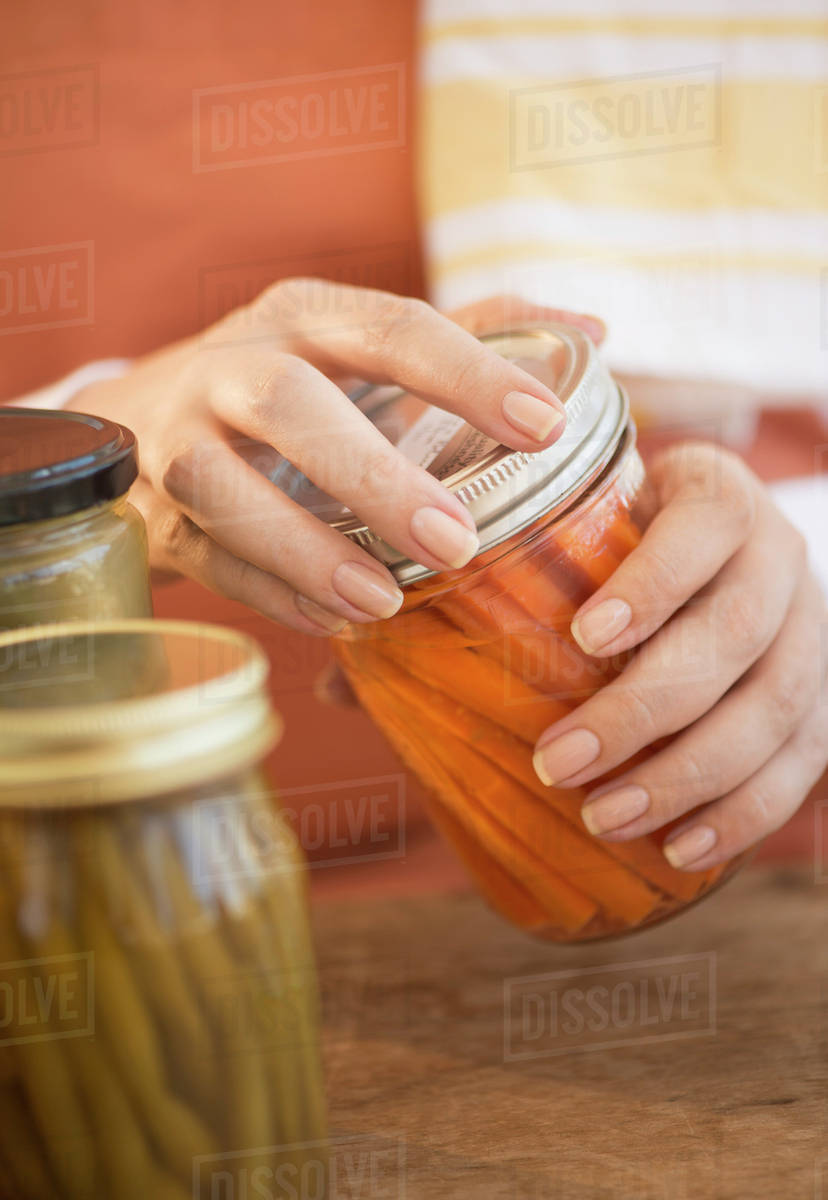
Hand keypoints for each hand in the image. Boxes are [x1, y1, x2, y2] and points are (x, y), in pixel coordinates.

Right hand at [73, 284, 600, 634]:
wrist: (142, 412)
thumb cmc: (288, 379)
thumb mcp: (362, 343)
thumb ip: (475, 335)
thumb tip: (594, 329)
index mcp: (304, 316)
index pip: (391, 328)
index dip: (468, 374)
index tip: (545, 428)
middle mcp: (234, 365)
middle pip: (291, 404)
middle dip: (373, 474)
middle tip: (455, 542)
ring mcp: (181, 439)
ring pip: (226, 488)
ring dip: (306, 549)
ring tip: (383, 602)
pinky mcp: (159, 514)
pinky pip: (211, 559)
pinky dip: (273, 594)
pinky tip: (334, 623)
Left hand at [533, 442, 827, 868]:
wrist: (720, 552)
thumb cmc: (621, 541)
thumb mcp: (578, 521)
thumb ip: (498, 570)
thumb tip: (352, 672)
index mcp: (718, 496)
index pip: (702, 528)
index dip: (652, 584)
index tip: (584, 638)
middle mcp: (779, 557)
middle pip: (734, 634)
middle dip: (645, 709)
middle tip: (561, 764)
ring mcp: (811, 631)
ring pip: (774, 708)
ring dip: (688, 775)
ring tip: (606, 817)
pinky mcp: (821, 697)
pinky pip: (802, 762)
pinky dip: (744, 812)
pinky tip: (682, 849)